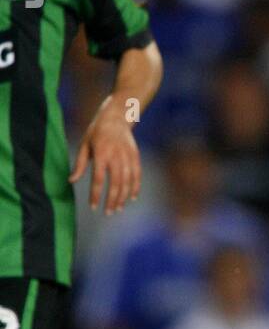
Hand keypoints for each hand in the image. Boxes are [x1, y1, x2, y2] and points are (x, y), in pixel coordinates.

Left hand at [69, 97, 140, 212]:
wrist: (116, 116)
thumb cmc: (96, 132)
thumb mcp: (84, 145)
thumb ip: (80, 164)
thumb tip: (70, 181)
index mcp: (101, 153)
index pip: (99, 179)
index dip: (96, 194)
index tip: (93, 207)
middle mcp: (116, 155)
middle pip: (115, 182)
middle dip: (112, 200)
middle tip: (108, 212)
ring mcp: (127, 155)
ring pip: (127, 180)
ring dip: (123, 197)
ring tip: (118, 208)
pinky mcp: (135, 155)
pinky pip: (137, 174)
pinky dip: (136, 187)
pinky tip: (132, 198)